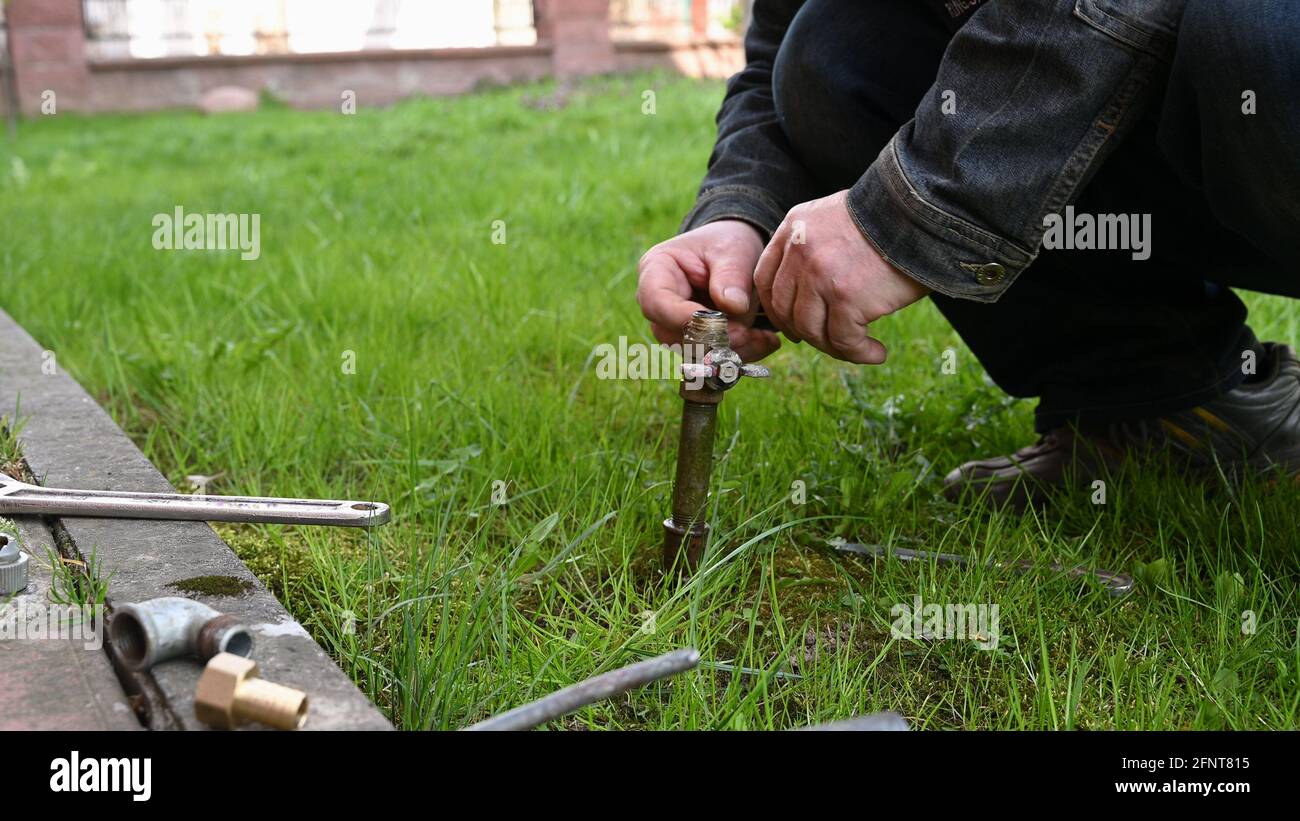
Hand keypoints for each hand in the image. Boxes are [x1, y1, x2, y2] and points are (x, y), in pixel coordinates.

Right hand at [636, 220, 780, 362]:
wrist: (736, 255)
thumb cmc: (728, 244)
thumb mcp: (734, 250)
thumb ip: (732, 275)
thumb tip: (733, 307)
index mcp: (657, 270)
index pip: (655, 301)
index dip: (681, 317)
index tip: (717, 323)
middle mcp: (659, 304)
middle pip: (672, 334)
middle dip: (713, 340)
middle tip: (748, 333)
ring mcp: (674, 327)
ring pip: (694, 353)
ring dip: (731, 352)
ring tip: (765, 338)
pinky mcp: (695, 343)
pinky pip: (712, 359)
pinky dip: (741, 354)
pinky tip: (766, 341)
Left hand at [754, 190, 929, 363]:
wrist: (925, 211)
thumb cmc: (891, 218)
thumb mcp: (837, 218)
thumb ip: (815, 246)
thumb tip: (808, 292)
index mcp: (794, 227)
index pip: (766, 278)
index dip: (776, 309)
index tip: (793, 326)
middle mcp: (800, 250)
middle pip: (785, 308)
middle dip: (804, 333)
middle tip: (830, 342)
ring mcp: (819, 274)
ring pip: (810, 329)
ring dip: (833, 347)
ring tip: (859, 348)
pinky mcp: (846, 297)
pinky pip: (843, 340)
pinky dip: (859, 353)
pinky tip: (876, 353)